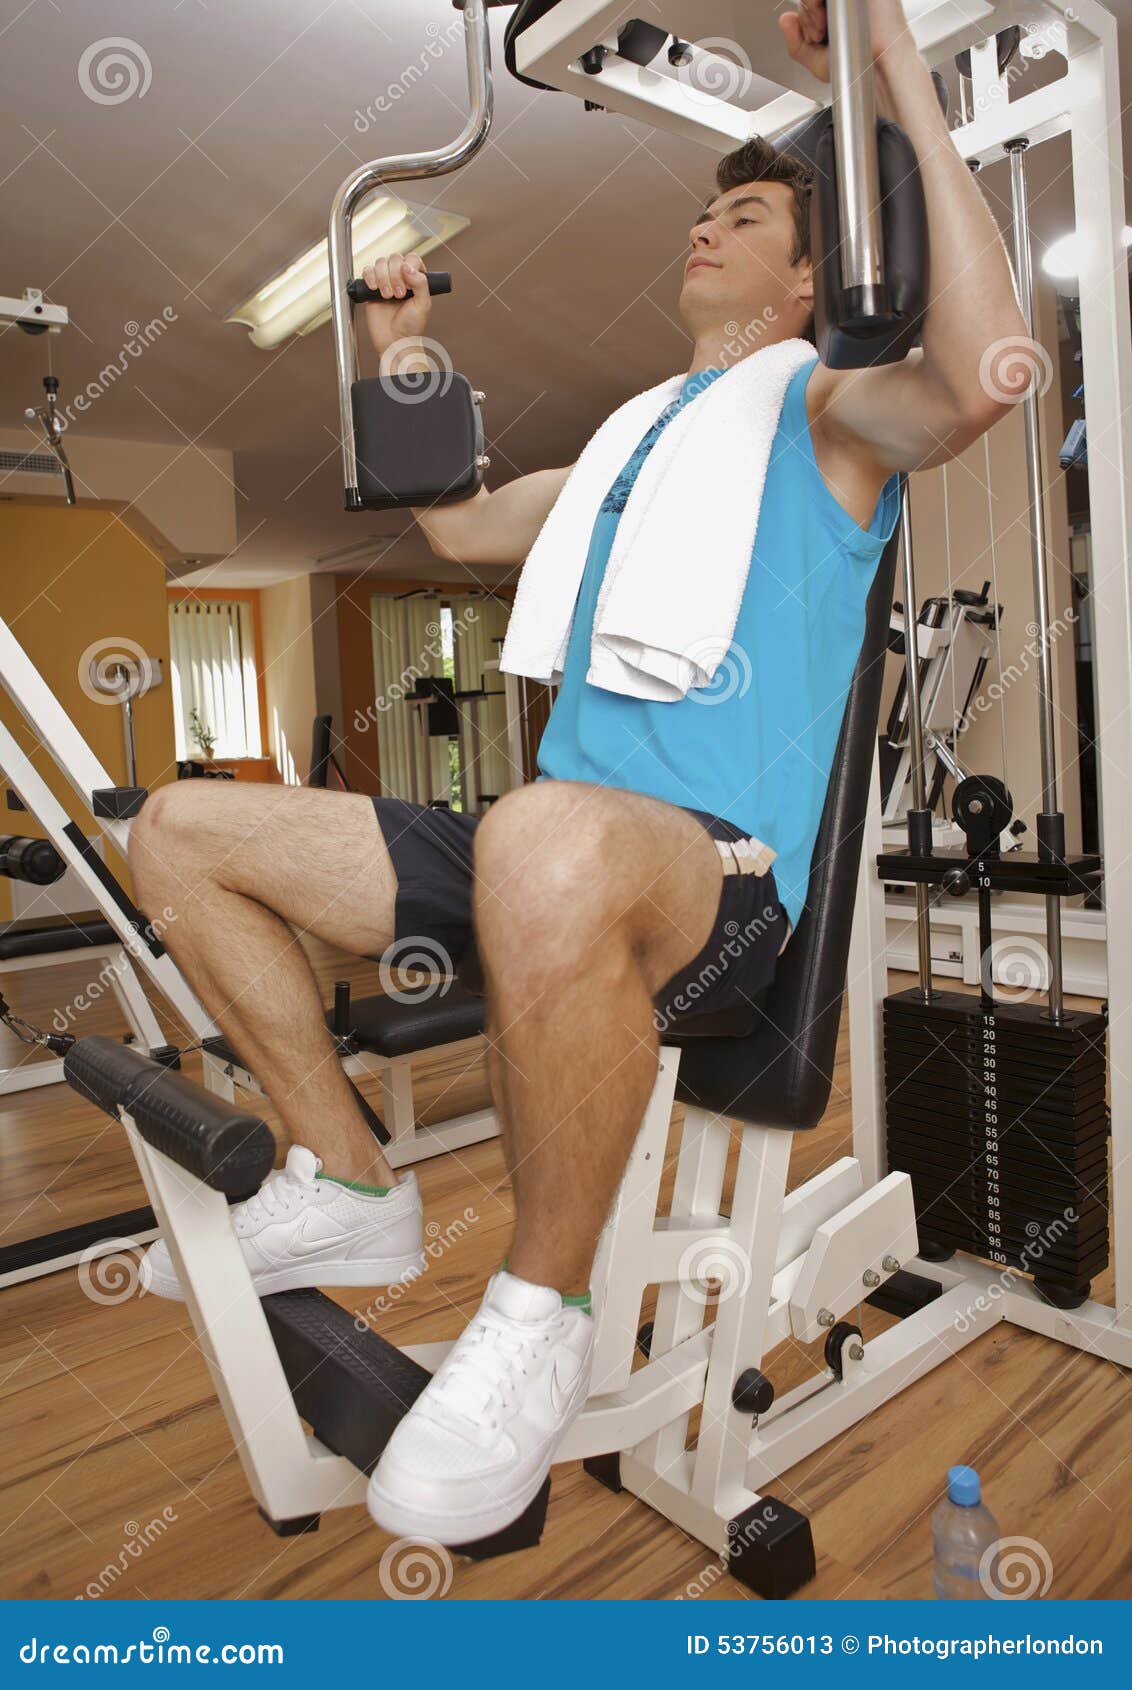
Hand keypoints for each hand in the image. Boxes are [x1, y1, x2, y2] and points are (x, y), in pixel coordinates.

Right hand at [361, 251, 431, 359]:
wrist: (394, 341)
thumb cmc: (411, 326)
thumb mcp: (423, 304)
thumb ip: (421, 283)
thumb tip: (407, 266)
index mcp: (415, 278)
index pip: (411, 259)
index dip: (408, 268)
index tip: (408, 286)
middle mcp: (400, 276)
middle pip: (394, 258)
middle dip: (395, 276)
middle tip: (398, 295)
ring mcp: (385, 280)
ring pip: (380, 263)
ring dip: (383, 279)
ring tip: (387, 297)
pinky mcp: (371, 287)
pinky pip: (367, 271)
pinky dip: (370, 277)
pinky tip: (374, 290)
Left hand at [778, 1, 910, 82]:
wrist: (874, 66)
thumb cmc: (854, 67)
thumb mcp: (815, 60)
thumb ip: (795, 42)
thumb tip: (785, 19)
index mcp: (830, 16)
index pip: (806, 6)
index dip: (805, 19)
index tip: (814, 37)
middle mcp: (839, 4)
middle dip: (808, 17)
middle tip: (820, 34)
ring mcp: (848, 0)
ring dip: (812, 8)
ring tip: (824, 27)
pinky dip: (824, 3)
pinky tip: (829, 13)